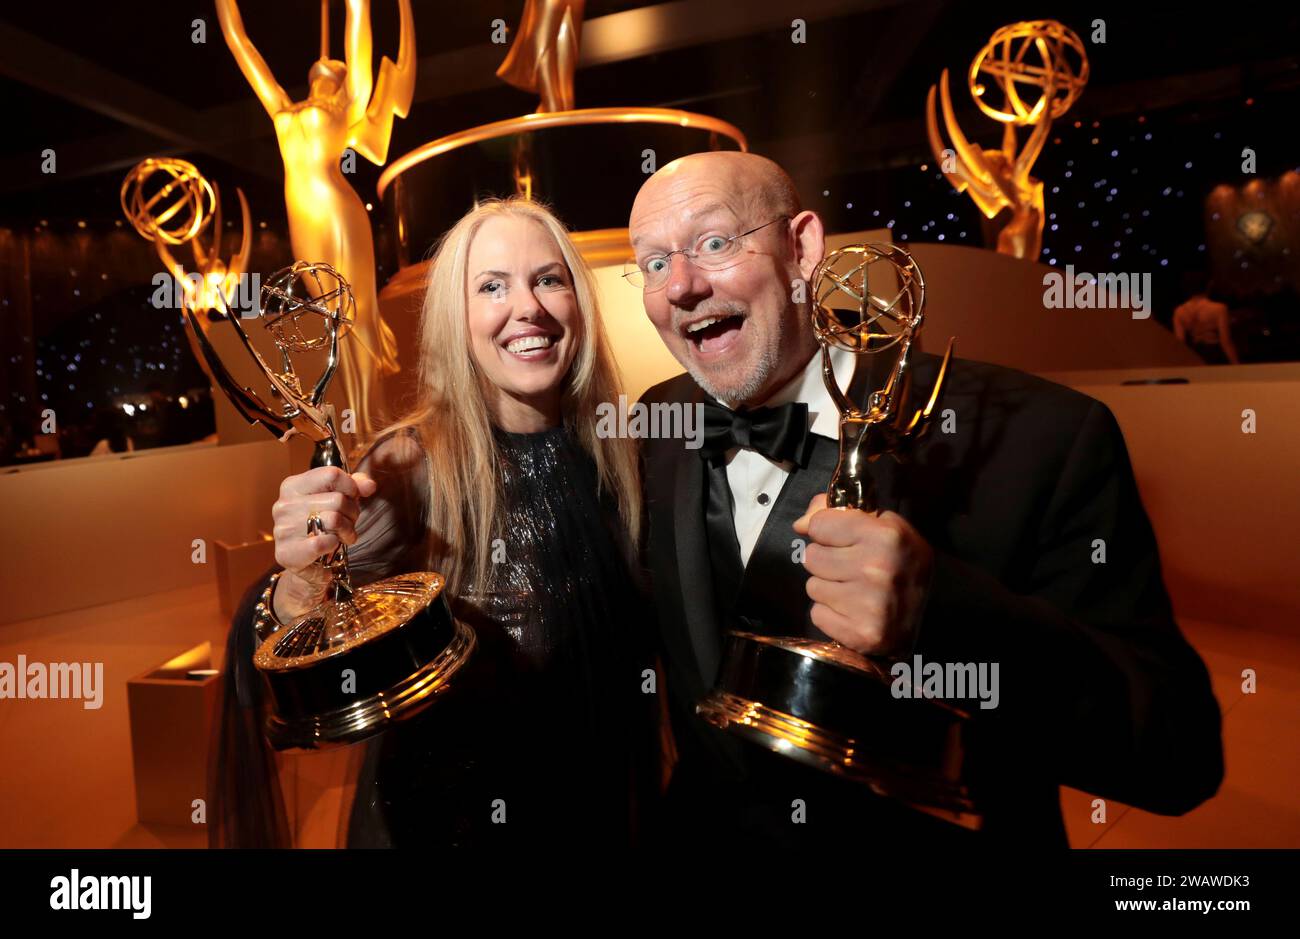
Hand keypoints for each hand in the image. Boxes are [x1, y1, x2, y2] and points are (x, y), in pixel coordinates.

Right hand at [270, 466, 376, 617]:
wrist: (312, 564)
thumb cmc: (326, 527)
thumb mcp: (341, 500)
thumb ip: (355, 486)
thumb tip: (368, 485)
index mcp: (292, 486)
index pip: (331, 474)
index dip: (351, 488)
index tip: (352, 498)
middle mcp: (283, 505)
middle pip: (337, 499)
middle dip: (352, 513)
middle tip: (348, 523)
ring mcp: (282, 529)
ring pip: (334, 520)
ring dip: (347, 531)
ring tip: (342, 536)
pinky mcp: (286, 553)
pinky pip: (322, 542)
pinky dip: (334, 545)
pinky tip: (330, 547)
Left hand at [792, 493, 933, 655]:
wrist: (938, 611)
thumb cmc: (903, 562)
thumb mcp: (884, 525)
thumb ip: (840, 513)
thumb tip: (801, 523)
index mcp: (885, 535)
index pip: (819, 524)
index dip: (826, 531)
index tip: (840, 539)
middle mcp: (876, 568)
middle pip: (811, 556)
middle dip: (826, 561)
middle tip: (851, 568)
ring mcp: (869, 604)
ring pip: (812, 586)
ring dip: (828, 588)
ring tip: (855, 590)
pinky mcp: (862, 633)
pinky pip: (817, 614)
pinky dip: (831, 614)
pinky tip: (854, 611)